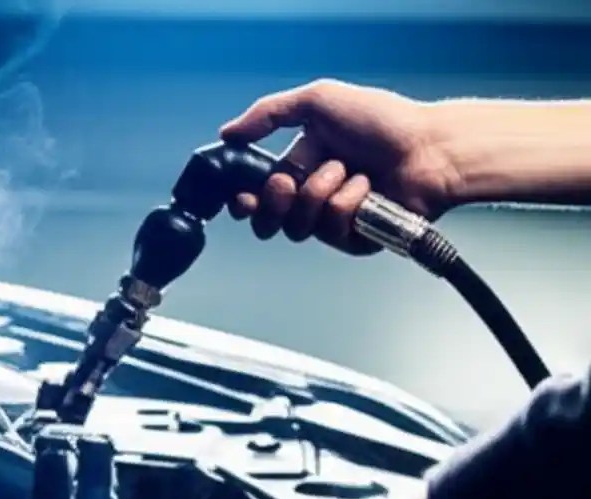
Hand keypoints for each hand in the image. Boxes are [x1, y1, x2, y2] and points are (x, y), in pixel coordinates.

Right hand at [221, 79, 461, 254]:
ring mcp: (332, 219)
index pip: (256, 194)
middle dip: (275, 202)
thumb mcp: (318, 100)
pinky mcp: (353, 239)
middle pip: (268, 221)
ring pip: (297, 228)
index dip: (244, 201)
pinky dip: (347, 205)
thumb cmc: (384, 121)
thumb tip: (228, 133)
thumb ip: (267, 114)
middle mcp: (312, 194)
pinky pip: (330, 233)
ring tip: (349, 173)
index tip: (243, 196)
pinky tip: (367, 189)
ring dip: (320, 194)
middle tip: (290, 183)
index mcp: (299, 165)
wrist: (430, 149)